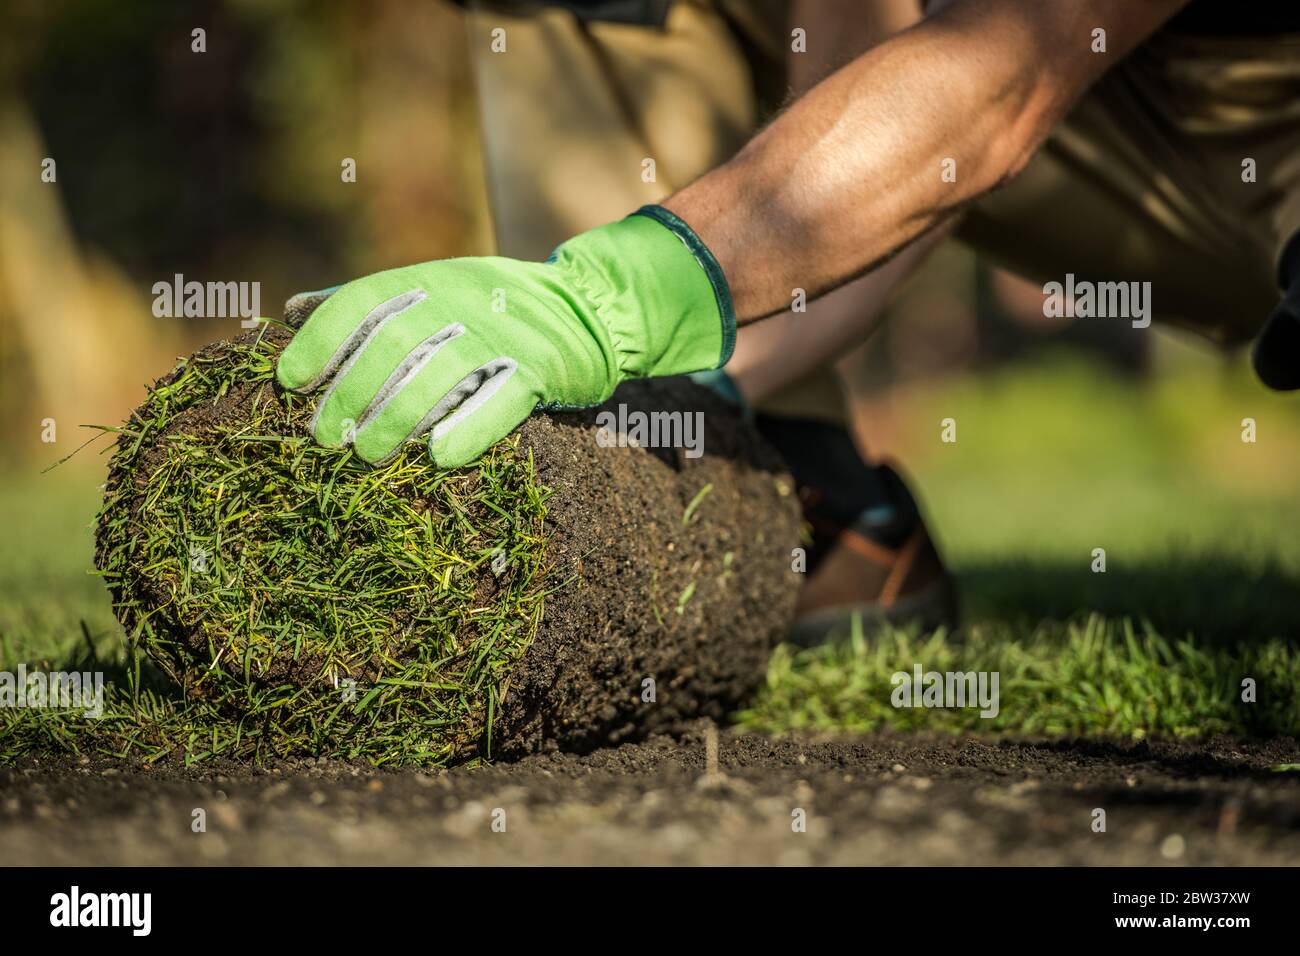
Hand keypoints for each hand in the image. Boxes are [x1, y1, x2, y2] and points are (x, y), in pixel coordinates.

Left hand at [276, 206, 733, 467]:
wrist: (592, 307)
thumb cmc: (496, 308)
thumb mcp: (433, 288)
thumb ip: (366, 301)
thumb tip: (290, 310)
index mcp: (430, 278)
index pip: (363, 301)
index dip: (322, 340)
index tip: (288, 381)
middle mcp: (463, 298)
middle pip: (394, 343)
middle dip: (352, 390)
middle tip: (322, 436)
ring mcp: (504, 333)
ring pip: (440, 373)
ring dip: (398, 416)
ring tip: (366, 456)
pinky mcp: (541, 368)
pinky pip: (500, 400)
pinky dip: (470, 428)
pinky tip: (439, 457)